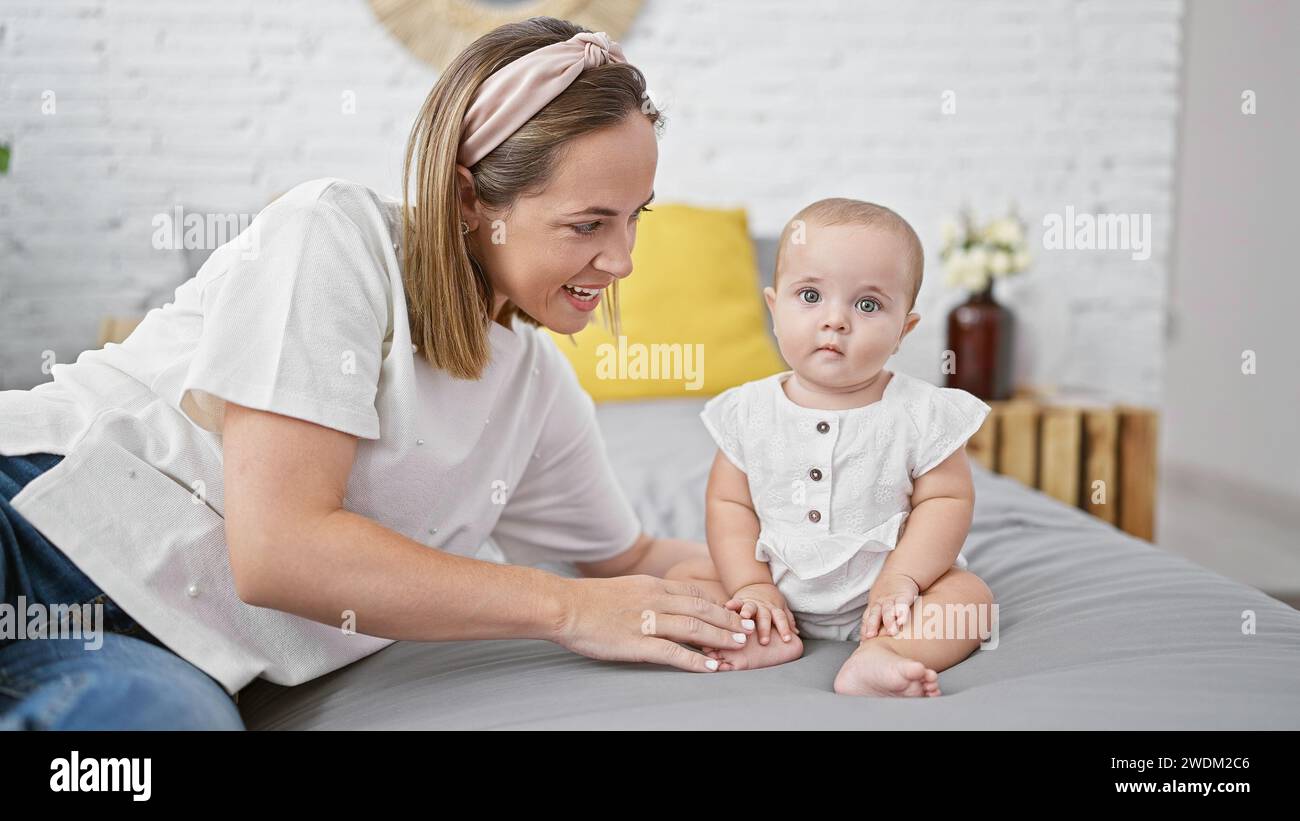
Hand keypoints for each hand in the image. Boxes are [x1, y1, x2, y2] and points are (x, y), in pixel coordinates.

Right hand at [553, 575, 751, 672]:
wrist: (564, 606)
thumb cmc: (588, 601)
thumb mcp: (624, 589)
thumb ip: (646, 596)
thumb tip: (662, 606)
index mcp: (651, 586)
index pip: (694, 593)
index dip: (717, 604)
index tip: (734, 613)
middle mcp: (655, 599)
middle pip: (701, 608)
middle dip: (728, 620)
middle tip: (749, 629)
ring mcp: (647, 621)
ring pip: (694, 627)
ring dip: (721, 637)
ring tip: (740, 646)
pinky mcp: (638, 642)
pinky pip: (674, 652)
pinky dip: (696, 661)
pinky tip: (712, 668)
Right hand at [725, 583, 799, 645]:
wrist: (756, 584)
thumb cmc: (770, 601)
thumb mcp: (782, 608)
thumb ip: (788, 620)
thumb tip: (796, 634)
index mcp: (774, 609)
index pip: (781, 618)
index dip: (784, 628)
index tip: (787, 639)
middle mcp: (763, 607)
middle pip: (765, 616)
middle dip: (765, 628)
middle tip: (764, 641)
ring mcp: (751, 603)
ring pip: (750, 608)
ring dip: (747, 612)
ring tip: (744, 617)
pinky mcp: (740, 601)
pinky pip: (736, 602)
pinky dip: (732, 604)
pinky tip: (728, 606)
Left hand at [861, 571, 920, 638]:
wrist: (900, 573)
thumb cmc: (888, 595)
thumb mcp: (879, 606)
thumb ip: (875, 622)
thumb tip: (868, 642)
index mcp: (873, 608)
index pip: (866, 620)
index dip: (864, 630)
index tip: (863, 643)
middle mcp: (880, 604)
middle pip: (874, 615)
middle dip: (872, 625)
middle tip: (871, 636)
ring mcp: (891, 600)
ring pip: (888, 611)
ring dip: (889, 621)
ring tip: (892, 632)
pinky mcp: (904, 596)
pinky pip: (902, 604)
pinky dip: (902, 612)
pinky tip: (902, 620)